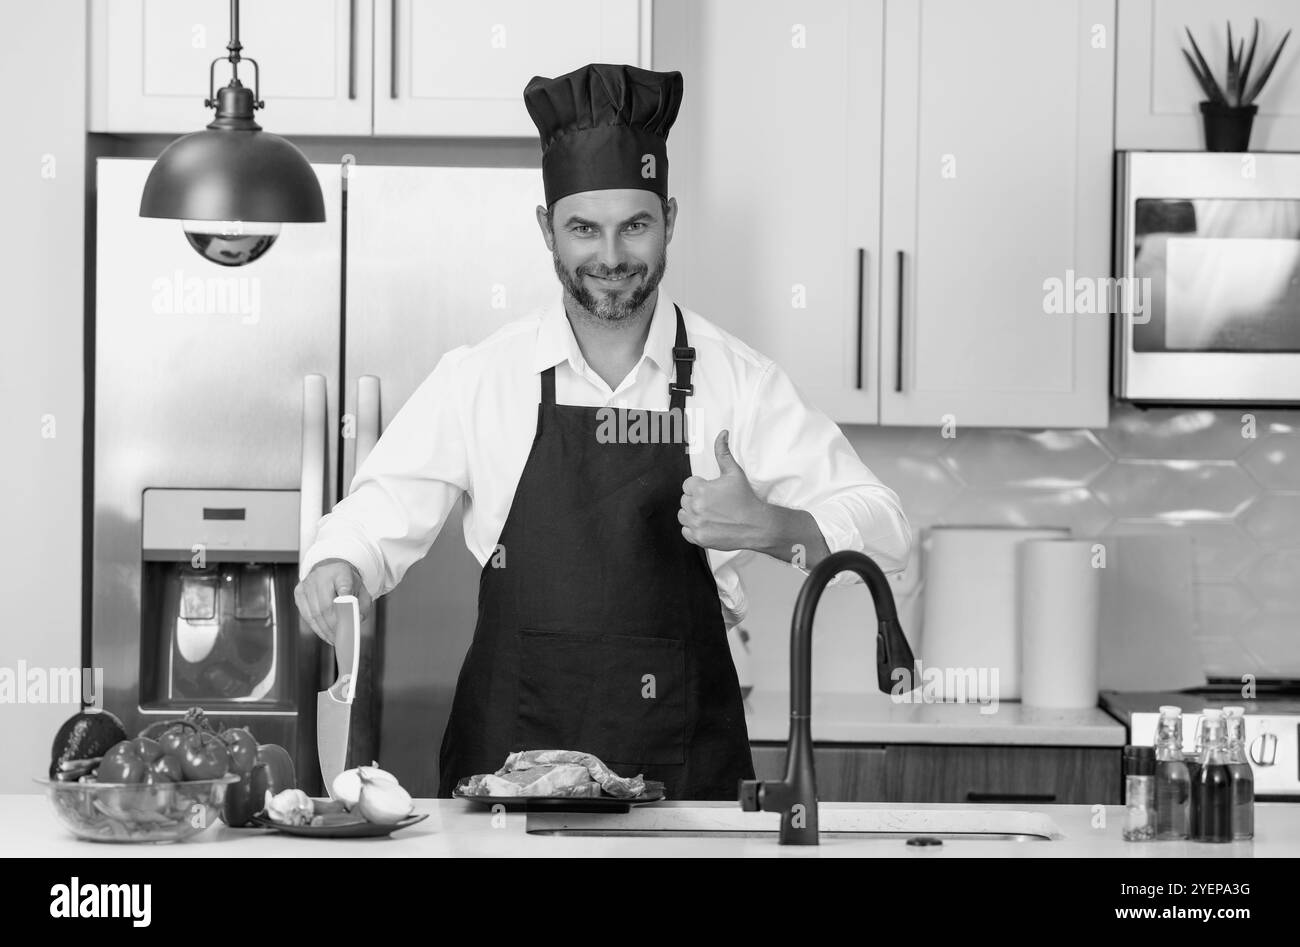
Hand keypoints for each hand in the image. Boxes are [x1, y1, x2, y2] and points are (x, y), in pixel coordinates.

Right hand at [294, 558, 373, 643]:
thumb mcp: (361, 592)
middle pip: (326, 606)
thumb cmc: (348, 585)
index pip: (344, 584)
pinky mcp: (299, 592)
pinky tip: (325, 635)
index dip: (345, 597)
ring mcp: (307, 583)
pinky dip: (316, 628)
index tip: (348, 607)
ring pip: (315, 613)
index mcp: (341, 571)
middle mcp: (322, 575)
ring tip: (334, 640)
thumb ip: (363, 606)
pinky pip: (307, 615)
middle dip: (334, 626)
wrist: (330, 571)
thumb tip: (356, 620)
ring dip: (325, 630)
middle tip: (342, 639)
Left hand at [678, 430, 772, 550]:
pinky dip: (693, 529)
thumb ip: (723, 452)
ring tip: (709, 513)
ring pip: (683, 515)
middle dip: (696, 500)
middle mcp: (695, 506)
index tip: (712, 492)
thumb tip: (722, 433)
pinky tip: (707, 524)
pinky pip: (685, 531)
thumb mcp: (734, 473)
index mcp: (700, 489)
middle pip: (684, 500)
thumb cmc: (745, 498)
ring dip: (692, 514)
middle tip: (714, 504)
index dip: (700, 487)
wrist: (756, 524)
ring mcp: (696, 523)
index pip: (688, 485)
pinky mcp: (699, 538)